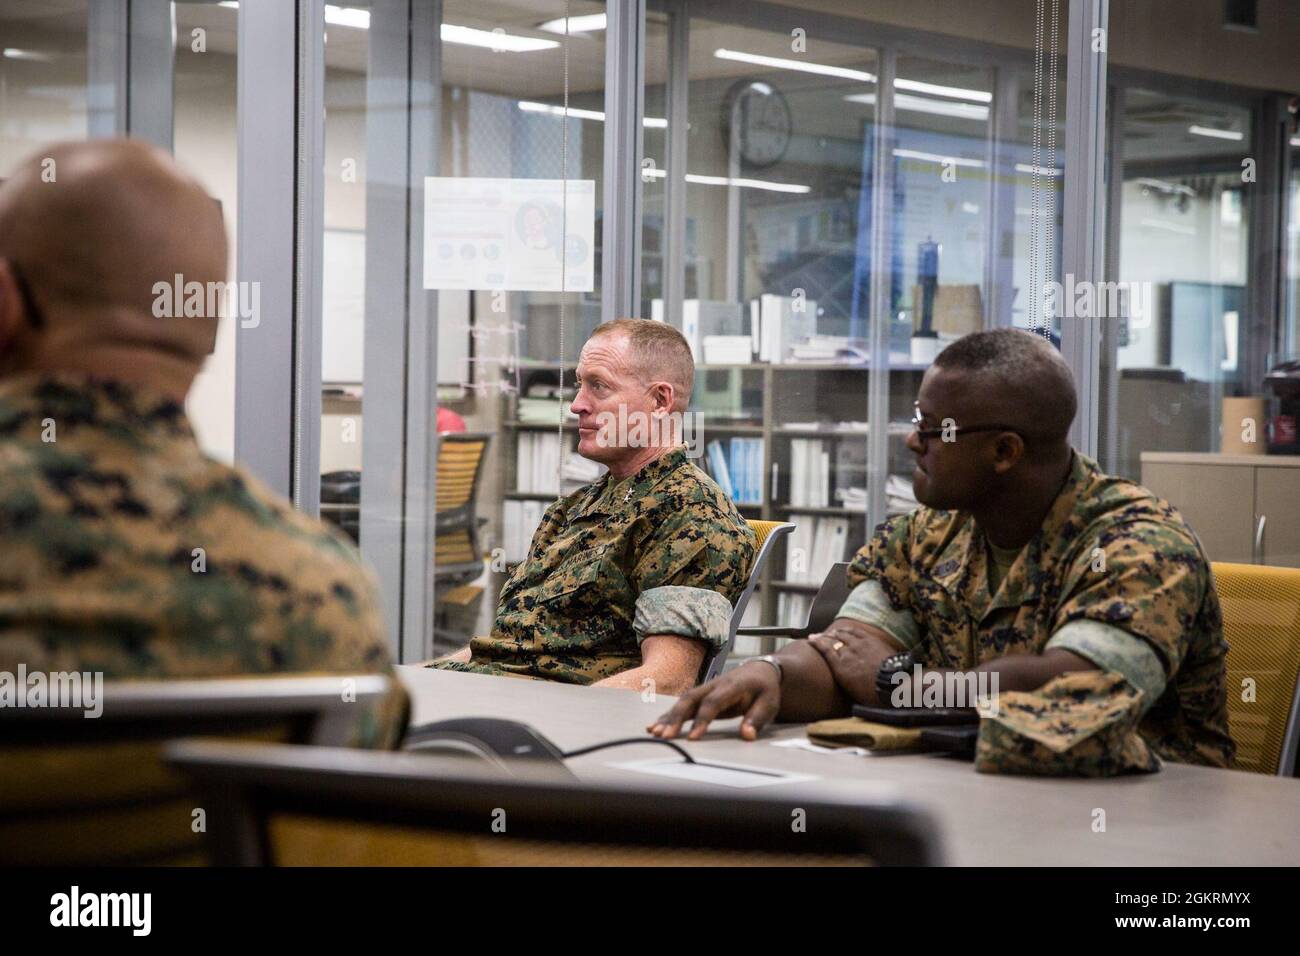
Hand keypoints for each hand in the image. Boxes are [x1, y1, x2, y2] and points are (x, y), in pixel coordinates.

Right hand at [647, 662, 780, 741]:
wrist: (759, 671)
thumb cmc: (764, 689)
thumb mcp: (769, 704)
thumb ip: (756, 719)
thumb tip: (747, 735)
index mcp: (731, 686)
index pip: (713, 703)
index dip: (702, 720)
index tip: (693, 737)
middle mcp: (713, 685)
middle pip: (690, 699)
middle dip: (676, 718)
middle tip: (665, 736)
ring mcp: (705, 689)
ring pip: (683, 701)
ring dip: (668, 717)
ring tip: (654, 733)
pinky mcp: (701, 696)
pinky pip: (682, 705)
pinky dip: (668, 716)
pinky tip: (656, 726)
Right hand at [808, 627, 881, 705]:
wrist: (895, 684)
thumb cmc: (875, 695)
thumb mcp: (853, 694)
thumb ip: (845, 683)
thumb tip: (841, 685)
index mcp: (841, 668)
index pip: (825, 650)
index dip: (817, 643)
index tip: (810, 639)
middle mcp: (847, 654)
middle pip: (832, 641)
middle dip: (823, 637)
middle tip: (817, 635)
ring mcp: (859, 645)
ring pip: (843, 634)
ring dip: (835, 632)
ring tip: (830, 632)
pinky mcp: (870, 640)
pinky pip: (856, 631)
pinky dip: (848, 629)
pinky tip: (845, 629)